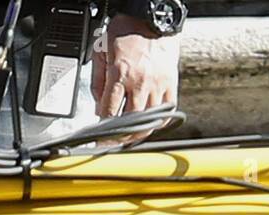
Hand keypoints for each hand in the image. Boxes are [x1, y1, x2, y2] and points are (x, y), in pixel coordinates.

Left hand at [92, 13, 181, 142]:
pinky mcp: (171, 82)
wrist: (152, 16)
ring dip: (139, 134)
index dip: (102, 130)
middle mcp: (140, 81)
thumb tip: (98, 107)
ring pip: (150, 120)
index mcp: (120, 73)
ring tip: (130, 138)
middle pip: (130, 122)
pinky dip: (158, 121)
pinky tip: (150, 124)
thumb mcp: (101, 52)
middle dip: (120, 138)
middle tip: (114, 143)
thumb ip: (97, 81)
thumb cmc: (126, 30)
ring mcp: (157, 83)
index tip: (99, 139)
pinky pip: (167, 110)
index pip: (109, 111)